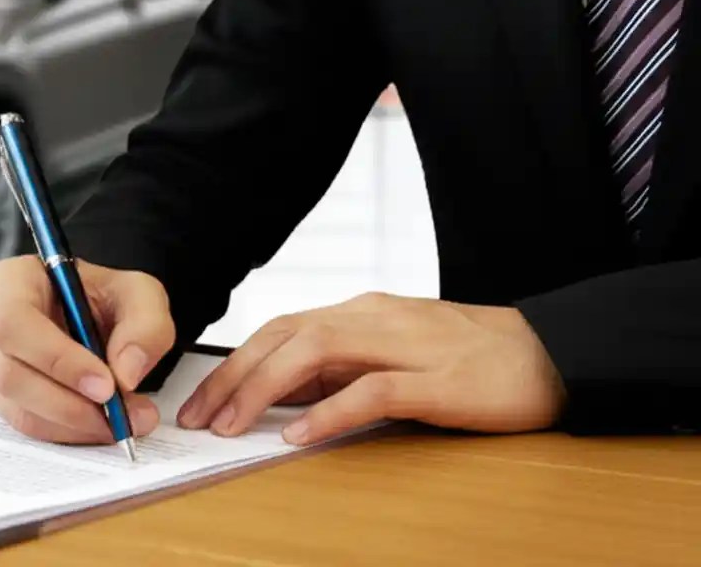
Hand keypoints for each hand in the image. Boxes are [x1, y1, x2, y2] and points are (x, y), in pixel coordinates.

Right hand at [0, 255, 175, 443]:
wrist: (82, 313)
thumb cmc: (101, 298)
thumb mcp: (138, 294)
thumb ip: (145, 326)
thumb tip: (125, 374)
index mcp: (9, 280)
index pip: (13, 322)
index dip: (56, 359)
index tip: (106, 386)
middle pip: (9, 375)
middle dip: (69, 404)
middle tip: (121, 417)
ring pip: (16, 408)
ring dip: (72, 425)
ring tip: (119, 423)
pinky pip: (22, 423)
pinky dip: (64, 432)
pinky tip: (96, 425)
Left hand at [177, 293, 565, 443]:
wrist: (549, 355)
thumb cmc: (468, 360)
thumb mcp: (393, 356)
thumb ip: (341, 370)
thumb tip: (281, 399)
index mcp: (361, 313)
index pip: (280, 329)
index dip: (235, 363)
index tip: (201, 400)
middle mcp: (374, 318)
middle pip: (284, 336)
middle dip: (232, 376)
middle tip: (198, 417)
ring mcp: (405, 345)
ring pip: (314, 353)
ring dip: (263, 389)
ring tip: (231, 425)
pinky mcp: (436, 379)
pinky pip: (371, 391)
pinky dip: (328, 411)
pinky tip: (297, 434)